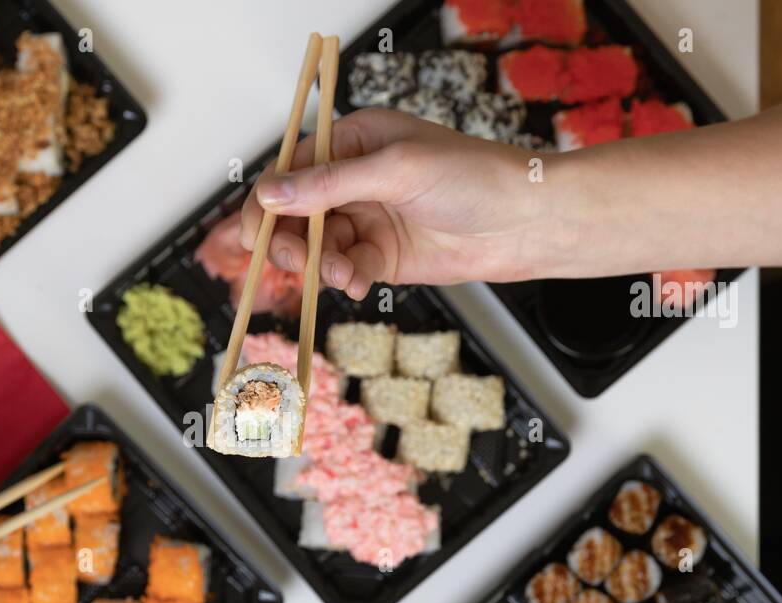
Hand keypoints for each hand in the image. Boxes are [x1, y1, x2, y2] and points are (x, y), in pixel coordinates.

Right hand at [239, 108, 543, 299]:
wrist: (525, 223)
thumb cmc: (474, 178)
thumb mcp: (397, 170)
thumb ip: (330, 183)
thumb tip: (271, 193)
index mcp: (353, 141)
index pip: (290, 170)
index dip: (267, 203)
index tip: (256, 236)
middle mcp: (353, 179)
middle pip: (295, 213)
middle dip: (291, 240)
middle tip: (299, 261)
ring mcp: (366, 219)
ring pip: (315, 246)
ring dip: (319, 265)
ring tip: (342, 275)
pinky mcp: (379, 256)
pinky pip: (341, 269)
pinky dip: (341, 280)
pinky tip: (357, 283)